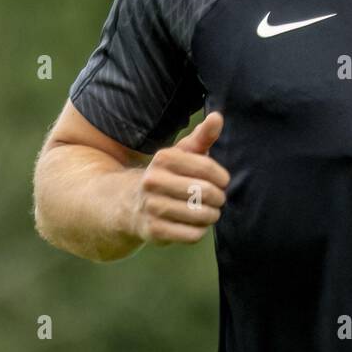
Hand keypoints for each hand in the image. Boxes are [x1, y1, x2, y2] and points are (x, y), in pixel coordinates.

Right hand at [130, 112, 229, 245]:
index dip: (222, 178)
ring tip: (208, 212)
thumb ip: (203, 136)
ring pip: (200, 215)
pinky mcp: (153, 230)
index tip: (222, 182)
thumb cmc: (167, 175)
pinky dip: (199, 231)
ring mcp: (151, 206)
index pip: (207, 168)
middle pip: (205, 192)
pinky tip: (195, 224)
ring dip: (211, 215)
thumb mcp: (182, 153)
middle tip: (217, 199)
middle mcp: (153, 180)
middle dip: (218, 198)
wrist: (128, 204)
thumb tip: (218, 117)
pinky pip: (192, 235)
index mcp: (163, 158)